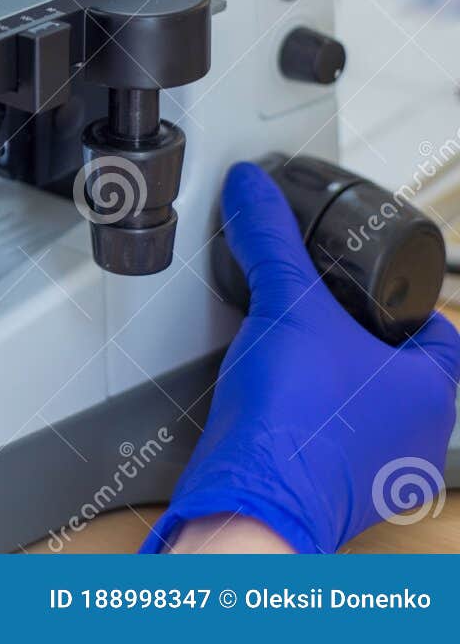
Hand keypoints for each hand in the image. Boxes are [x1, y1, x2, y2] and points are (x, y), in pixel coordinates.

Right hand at [143, 163, 459, 552]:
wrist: (248, 499)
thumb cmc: (291, 420)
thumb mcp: (283, 304)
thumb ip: (270, 239)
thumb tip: (254, 189)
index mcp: (434, 394)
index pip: (441, 333)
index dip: (401, 307)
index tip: (360, 293)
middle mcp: (419, 440)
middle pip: (401, 372)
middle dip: (358, 345)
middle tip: (317, 320)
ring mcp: (380, 476)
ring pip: (369, 413)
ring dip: (334, 387)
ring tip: (291, 361)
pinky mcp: (336, 496)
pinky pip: (333, 447)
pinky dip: (308, 424)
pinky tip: (273, 405)